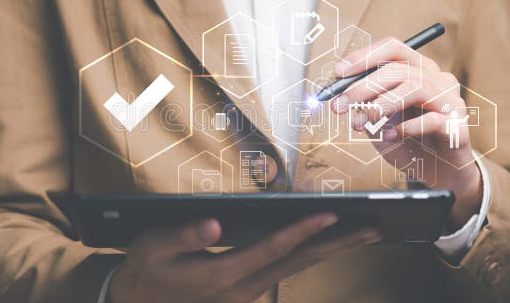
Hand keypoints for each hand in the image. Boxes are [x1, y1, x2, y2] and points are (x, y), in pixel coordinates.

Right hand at [107, 214, 379, 302]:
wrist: (135, 301)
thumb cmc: (146, 269)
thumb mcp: (154, 247)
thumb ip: (185, 235)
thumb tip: (215, 223)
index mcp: (223, 275)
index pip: (272, 249)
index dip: (302, 230)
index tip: (331, 215)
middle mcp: (243, 288)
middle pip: (299, 263)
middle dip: (338, 244)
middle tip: (374, 229)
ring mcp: (247, 294)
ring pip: (298, 269)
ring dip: (331, 250)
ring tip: (362, 234)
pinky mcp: (246, 292)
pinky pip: (287, 271)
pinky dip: (311, 256)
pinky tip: (324, 245)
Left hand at [331, 37, 481, 228]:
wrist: (439, 173)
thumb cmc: (408, 141)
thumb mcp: (378, 120)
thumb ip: (363, 104)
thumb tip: (338, 94)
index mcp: (418, 69)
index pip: (393, 49)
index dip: (364, 57)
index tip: (338, 73)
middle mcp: (437, 78)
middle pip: (399, 69)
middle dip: (363, 87)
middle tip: (340, 105)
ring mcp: (450, 100)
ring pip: (416, 87)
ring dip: (382, 104)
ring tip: (363, 122)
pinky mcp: (457, 125)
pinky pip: (432, 119)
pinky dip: (407, 127)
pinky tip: (392, 136)